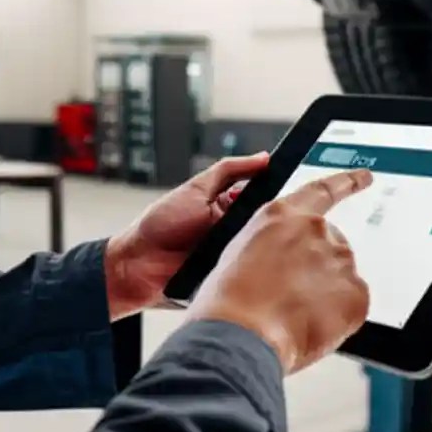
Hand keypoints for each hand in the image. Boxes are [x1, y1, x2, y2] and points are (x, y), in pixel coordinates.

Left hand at [104, 153, 270, 319]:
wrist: (140, 262)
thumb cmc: (162, 223)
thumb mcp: (198, 187)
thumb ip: (230, 170)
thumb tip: (263, 158)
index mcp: (229, 205)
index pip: (264, 198)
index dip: (277, 193)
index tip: (291, 188)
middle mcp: (235, 228)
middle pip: (266, 221)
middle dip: (269, 217)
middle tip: (266, 212)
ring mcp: (233, 252)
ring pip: (260, 244)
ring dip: (257, 239)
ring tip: (247, 234)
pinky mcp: (229, 273)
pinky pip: (247, 266)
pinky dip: (246, 259)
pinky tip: (244, 255)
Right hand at [185, 169, 373, 374]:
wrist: (240, 336)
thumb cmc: (228, 302)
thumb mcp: (240, 254)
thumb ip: (273, 246)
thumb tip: (289, 263)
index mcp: (283, 216)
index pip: (323, 191)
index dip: (346, 182)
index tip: (363, 177)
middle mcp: (315, 230)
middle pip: (331, 244)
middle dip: (320, 268)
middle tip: (296, 295)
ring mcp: (338, 260)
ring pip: (340, 276)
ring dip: (325, 292)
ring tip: (293, 315)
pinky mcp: (355, 292)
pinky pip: (352, 303)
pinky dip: (337, 316)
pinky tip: (311, 325)